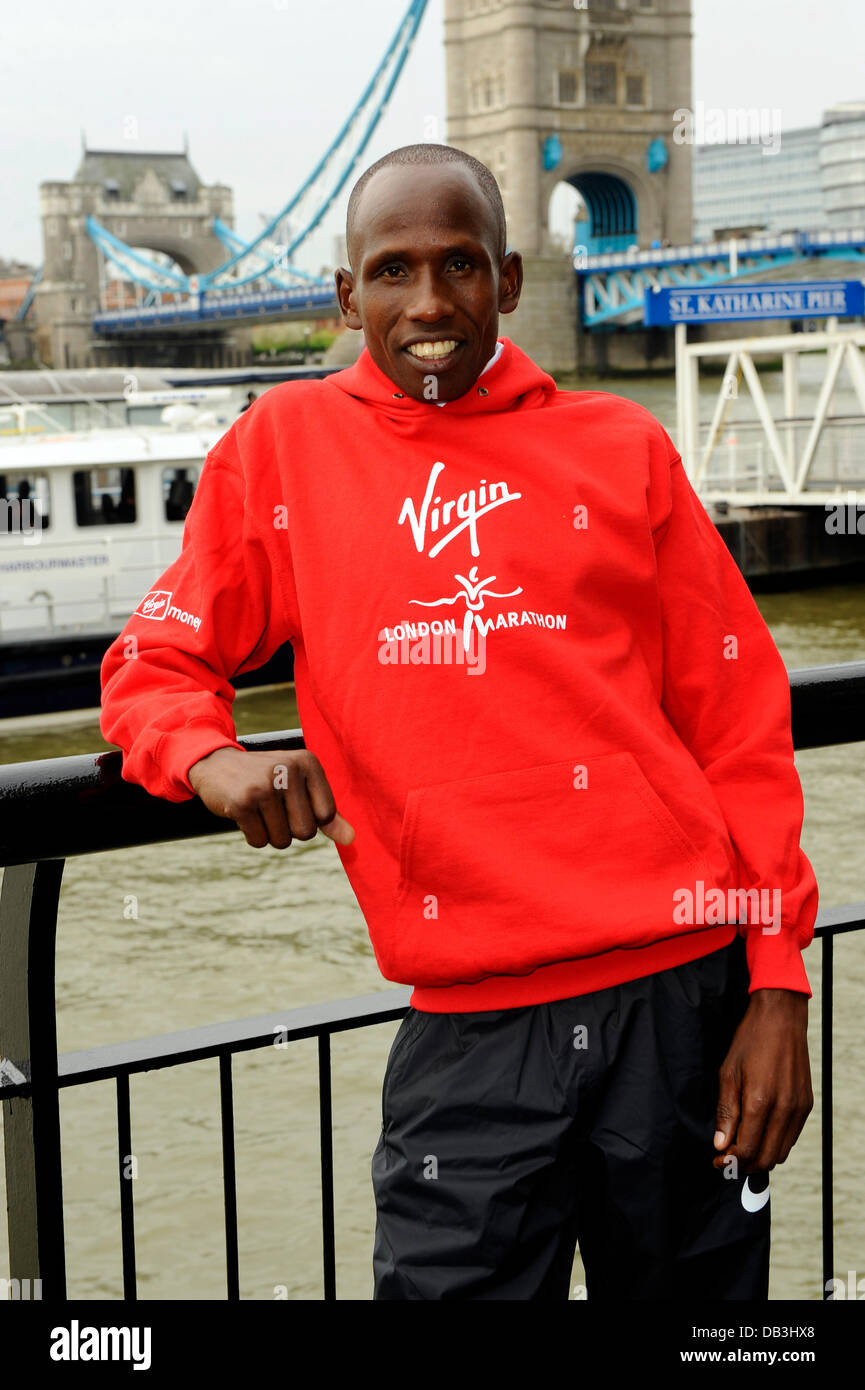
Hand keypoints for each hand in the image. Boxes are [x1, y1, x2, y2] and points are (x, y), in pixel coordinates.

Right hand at [187, 746, 354, 849]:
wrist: (216, 765)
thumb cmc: (267, 779)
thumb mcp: (299, 787)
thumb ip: (327, 813)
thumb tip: (351, 839)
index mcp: (308, 762)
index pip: (326, 814)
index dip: (310, 818)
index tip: (292, 801)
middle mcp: (288, 770)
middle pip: (306, 832)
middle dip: (289, 830)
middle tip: (273, 807)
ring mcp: (264, 786)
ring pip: (282, 841)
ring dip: (270, 834)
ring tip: (259, 809)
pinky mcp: (242, 802)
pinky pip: (259, 841)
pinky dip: (253, 835)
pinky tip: (244, 813)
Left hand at [712, 988, 811, 1172]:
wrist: (780, 1018)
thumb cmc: (750, 1041)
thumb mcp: (728, 1073)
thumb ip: (726, 1112)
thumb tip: (721, 1145)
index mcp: (761, 1101)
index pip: (748, 1150)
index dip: (730, 1161)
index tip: (717, 1161)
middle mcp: (784, 1109)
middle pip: (767, 1158)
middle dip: (745, 1165)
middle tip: (728, 1159)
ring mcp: (799, 1108)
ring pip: (781, 1152)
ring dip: (761, 1157)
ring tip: (742, 1148)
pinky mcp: (806, 1104)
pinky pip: (792, 1137)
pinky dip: (775, 1143)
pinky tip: (759, 1133)